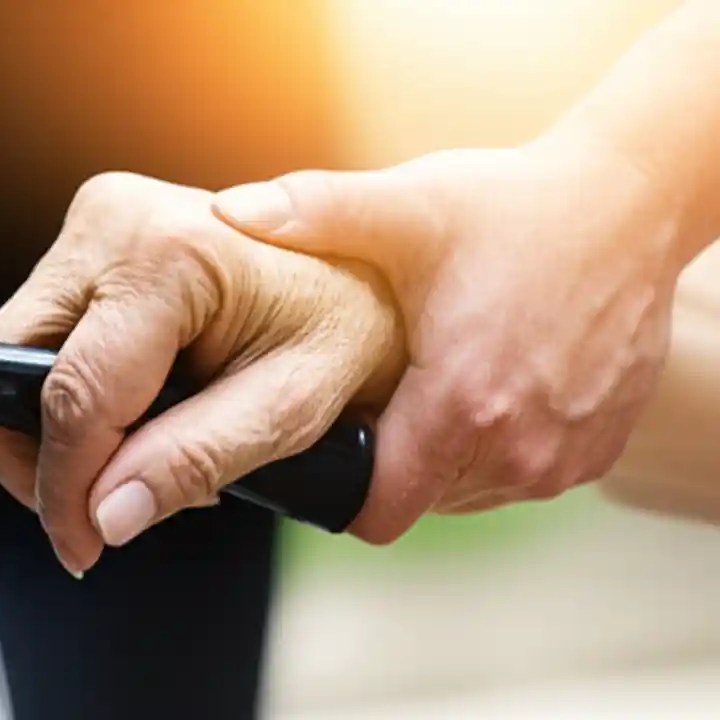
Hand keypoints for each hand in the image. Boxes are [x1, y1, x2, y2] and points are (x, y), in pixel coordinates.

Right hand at [0, 172, 402, 575]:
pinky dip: (77, 390)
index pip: (71, 393)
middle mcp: (114, 218)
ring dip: (69, 424)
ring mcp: (96, 221)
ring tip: (153, 446)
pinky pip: (41, 335)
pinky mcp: (90, 239)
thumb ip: (193, 460)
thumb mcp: (290, 411)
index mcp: (170, 254)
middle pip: (13, 364)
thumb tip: (104, 514)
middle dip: (51, 453)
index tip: (82, 544)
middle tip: (115, 502)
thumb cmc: (346, 331)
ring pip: (18, 353)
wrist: (369, 272)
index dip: (63, 487)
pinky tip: (144, 405)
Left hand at [213, 136, 683, 542]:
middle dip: (388, 459)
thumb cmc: (515, 206)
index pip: (374, 511)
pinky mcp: (597, 453)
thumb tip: (227, 210)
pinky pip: (519, 476)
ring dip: (441, 453)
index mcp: (463, 407)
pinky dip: (494, 445)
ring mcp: (565, 458)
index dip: (338, 482)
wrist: (632, 202)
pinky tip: (484, 381)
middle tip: (376, 390)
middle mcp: (521, 450)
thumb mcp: (408, 205)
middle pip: (416, 501)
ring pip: (466, 494)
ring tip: (429, 380)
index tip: (328, 433)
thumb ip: (313, 213)